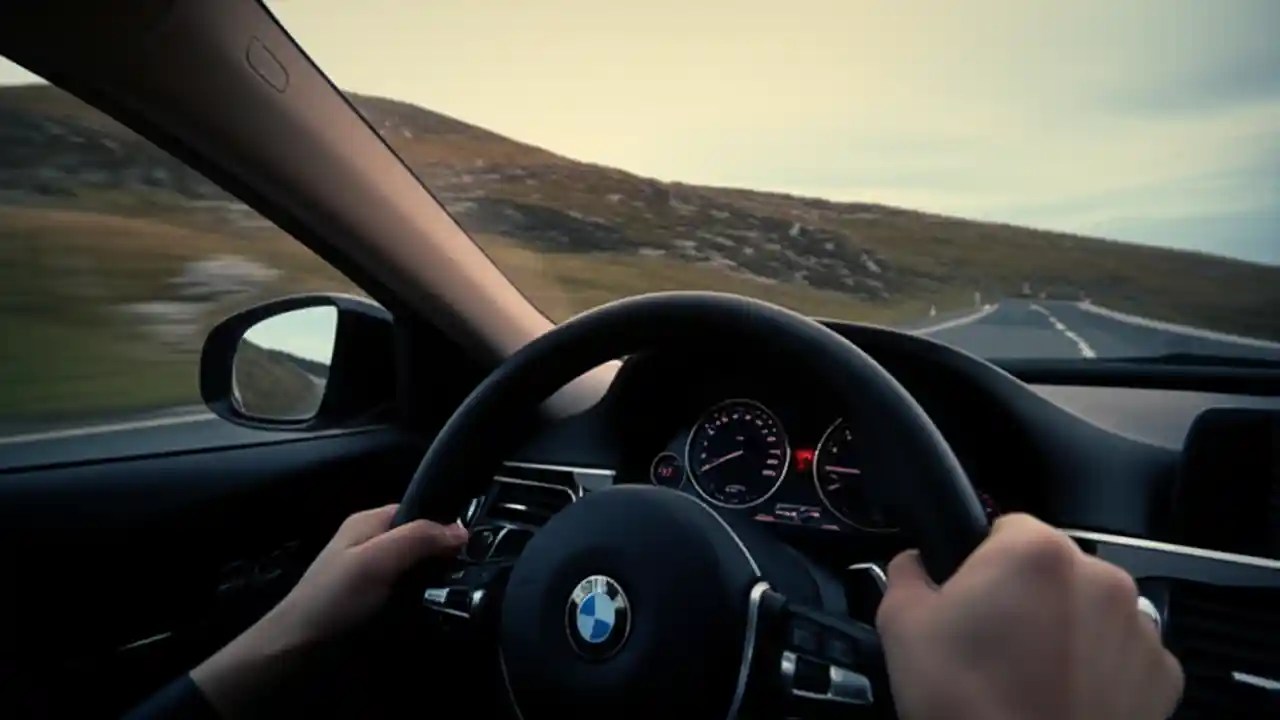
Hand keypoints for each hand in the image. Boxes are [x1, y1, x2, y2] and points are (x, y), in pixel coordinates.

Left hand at [192, 505, 466, 717]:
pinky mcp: (371, 599)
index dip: (441, 524)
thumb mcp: (378, 560)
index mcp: (367, 522)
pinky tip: (428, 606)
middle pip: (417, 539)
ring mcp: (369, 573)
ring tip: (451, 591)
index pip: (416, 510)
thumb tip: (462, 530)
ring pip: (413, 566)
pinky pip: (405, 590)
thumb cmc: (335, 597)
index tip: (467, 546)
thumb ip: (418, 539)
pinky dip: (418, 596)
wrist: (297, 647)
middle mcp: (369, 543)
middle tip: (461, 572)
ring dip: (429, 578)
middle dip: (438, 554)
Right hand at [876, 513, 1182, 719]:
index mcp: (1034, 551)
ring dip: (1065, 628)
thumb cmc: (965, 704)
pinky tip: (1063, 695)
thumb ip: (907, 573)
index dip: (980, 563)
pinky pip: (1123, 654)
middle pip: (1052, 568)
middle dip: (1025, 595)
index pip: (1005, 526)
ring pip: (1090, 609)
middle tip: (992, 643)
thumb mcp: (900, 625)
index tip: (969, 600)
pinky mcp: (1162, 675)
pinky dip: (1099, 668)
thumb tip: (917, 564)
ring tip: (1028, 675)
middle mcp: (1099, 577)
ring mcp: (1138, 627)